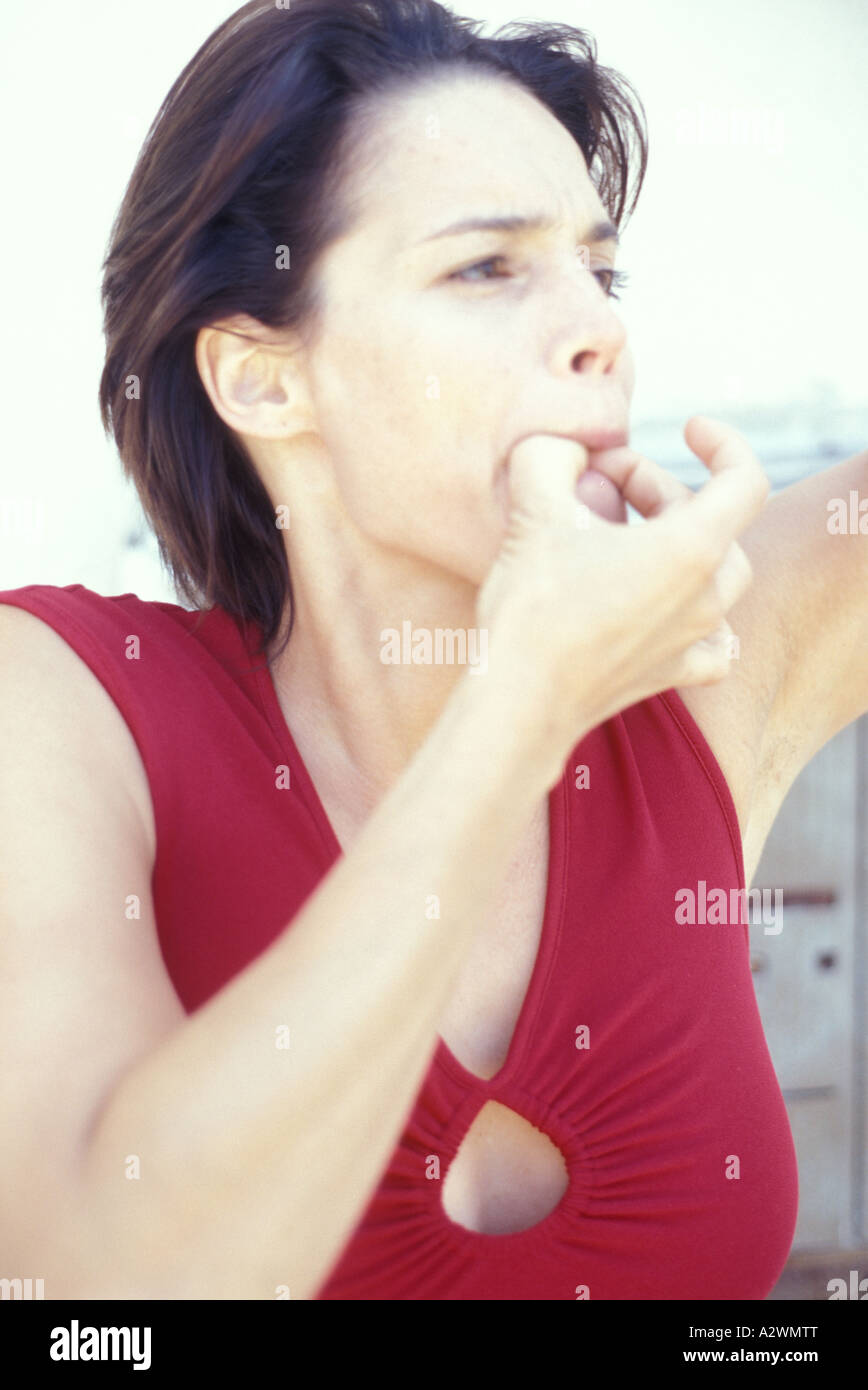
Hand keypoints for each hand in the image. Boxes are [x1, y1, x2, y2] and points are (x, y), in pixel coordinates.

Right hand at [475, 416, 769, 758]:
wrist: (519, 700)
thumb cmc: (532, 608)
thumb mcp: (533, 509)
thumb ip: (552, 457)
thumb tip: (566, 448)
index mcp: (692, 550)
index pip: (745, 480)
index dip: (722, 443)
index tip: (687, 429)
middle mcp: (706, 597)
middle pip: (717, 523)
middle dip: (662, 490)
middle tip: (600, 482)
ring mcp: (694, 640)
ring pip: (718, 576)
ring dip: (680, 543)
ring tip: (623, 536)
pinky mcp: (671, 674)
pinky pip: (714, 640)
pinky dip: (700, 615)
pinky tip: (668, 608)